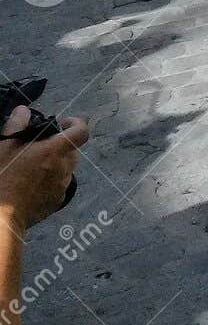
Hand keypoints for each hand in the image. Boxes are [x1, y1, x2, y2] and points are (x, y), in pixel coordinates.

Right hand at [0, 106, 87, 230]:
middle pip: (72, 150)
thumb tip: (24, 110)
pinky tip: (31, 184)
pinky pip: (60, 185)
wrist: (1, 215)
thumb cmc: (1, 176)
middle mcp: (64, 168)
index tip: (63, 124)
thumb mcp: (4, 146)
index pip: (82, 132)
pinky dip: (51, 180)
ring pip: (67, 168)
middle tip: (39, 148)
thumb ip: (16, 125)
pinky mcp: (57, 201)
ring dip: (56, 163)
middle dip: (60, 145)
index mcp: (54, 152)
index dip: (76, 124)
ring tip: (32, 167)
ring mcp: (62, 186)